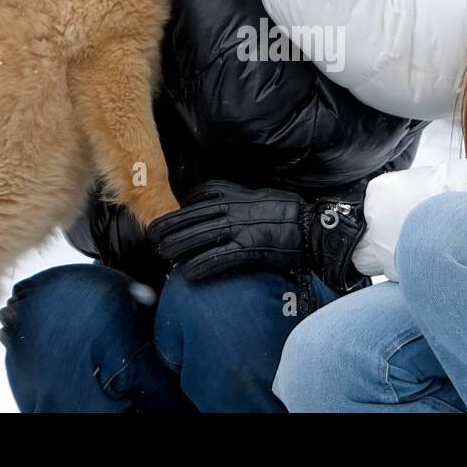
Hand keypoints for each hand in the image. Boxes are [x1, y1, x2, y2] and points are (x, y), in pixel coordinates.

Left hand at [146, 179, 367, 290]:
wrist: (313, 228)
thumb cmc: (291, 213)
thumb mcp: (263, 195)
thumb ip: (241, 197)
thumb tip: (220, 203)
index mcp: (240, 194)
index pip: (203, 193)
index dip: (185, 203)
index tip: (174, 212)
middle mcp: (236, 209)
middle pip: (194, 215)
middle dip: (170, 226)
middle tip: (153, 236)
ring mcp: (242, 228)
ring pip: (200, 236)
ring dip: (178, 246)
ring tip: (163, 254)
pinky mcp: (250, 248)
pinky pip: (219, 257)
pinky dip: (201, 265)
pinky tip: (188, 273)